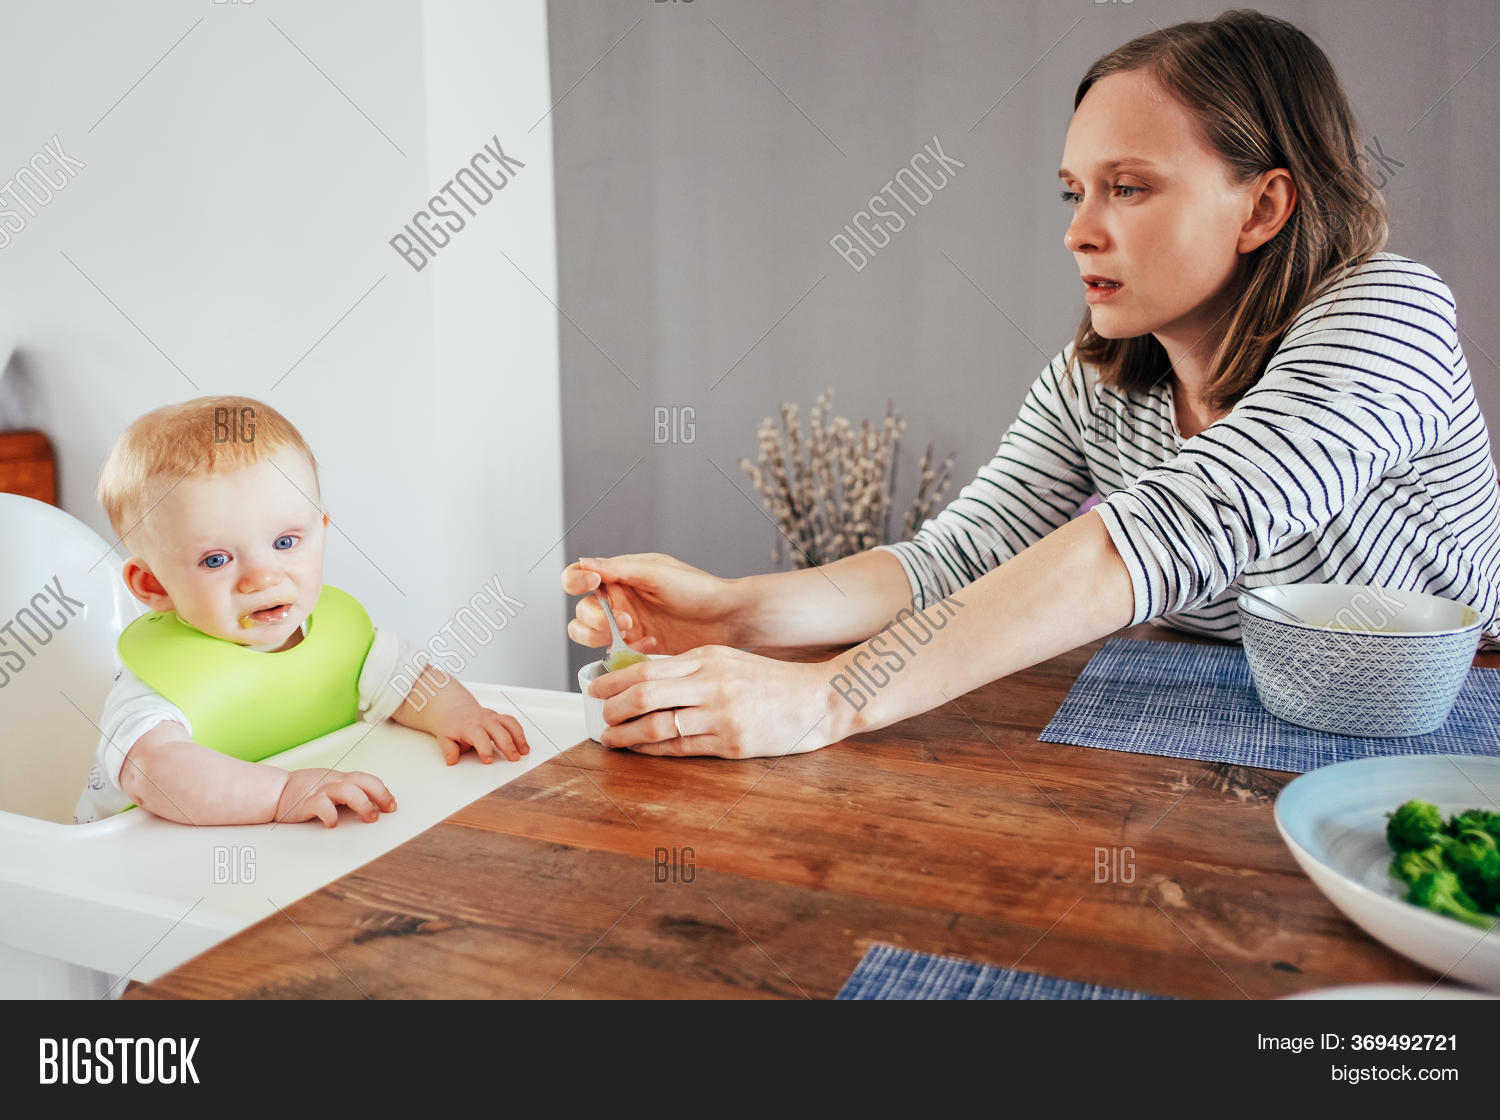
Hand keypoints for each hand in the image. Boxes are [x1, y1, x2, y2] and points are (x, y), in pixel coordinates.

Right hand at [275, 768, 396, 827]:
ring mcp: (320, 790)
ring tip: (370, 818)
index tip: (392, 805)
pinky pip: (322, 806)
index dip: (383, 791)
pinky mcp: (306, 802)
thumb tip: (374, 806)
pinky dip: (331, 815)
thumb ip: (349, 793)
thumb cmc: (305, 792)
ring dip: (362, 804)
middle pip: (363, 781)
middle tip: (389, 809)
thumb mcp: (330, 787)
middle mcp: (333, 782)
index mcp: (341, 779)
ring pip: (347, 791)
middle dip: (380, 794)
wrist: (275, 791)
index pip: (367, 780)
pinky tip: (333, 824)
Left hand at [430, 703, 529, 765]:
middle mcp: (483, 720)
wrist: (455, 708)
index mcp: (469, 726)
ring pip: (510, 724)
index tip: (488, 760)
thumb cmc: (452, 725)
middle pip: (499, 731)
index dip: (484, 749)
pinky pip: (512, 722)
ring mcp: (493, 717)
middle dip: (508, 745)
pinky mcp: (499, 717)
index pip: (479, 737)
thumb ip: (449, 750)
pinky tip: (524, 744)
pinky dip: (520, 733)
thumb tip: (452, 760)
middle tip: (514, 758)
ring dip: (519, 738)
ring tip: (524, 751)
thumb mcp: (444, 738)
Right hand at [561, 553, 741, 654]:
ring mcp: (624, 625)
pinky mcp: (635, 646)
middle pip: (581, 611)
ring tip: (632, 632)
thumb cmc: (698, 589)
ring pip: (588, 634)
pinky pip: (613, 653)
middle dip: (597, 617)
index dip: (576, 581)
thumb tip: (586, 563)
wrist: (725, 619)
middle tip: (625, 619)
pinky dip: (625, 650)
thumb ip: (619, 570)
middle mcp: (617, 600)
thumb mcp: (658, 573)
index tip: (592, 583)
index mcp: (619, 575)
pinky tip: (650, 644)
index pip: (578, 577)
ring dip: (602, 635)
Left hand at [586, 645, 836, 757]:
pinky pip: (681, 748)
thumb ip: (693, 669)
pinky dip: (654, 750)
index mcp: (708, 659)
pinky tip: (641, 750)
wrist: (819, 700)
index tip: (596, 690)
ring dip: (627, 734)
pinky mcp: (731, 743)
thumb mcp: (730, 661)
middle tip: (600, 717)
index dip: (615, 682)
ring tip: (611, 738)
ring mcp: (721, 715)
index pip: (648, 669)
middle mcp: (711, 684)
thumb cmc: (773, 682)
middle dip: (614, 709)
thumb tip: (647, 680)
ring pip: (658, 725)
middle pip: (645, 695)